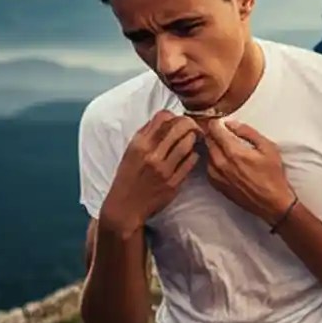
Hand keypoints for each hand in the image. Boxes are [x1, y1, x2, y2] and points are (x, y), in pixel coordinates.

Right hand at [101, 111, 201, 231]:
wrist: (126, 206)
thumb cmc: (129, 176)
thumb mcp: (131, 152)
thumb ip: (146, 135)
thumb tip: (164, 119)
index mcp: (139, 144)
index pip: (162, 117)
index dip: (173, 116)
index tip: (177, 120)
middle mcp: (152, 155)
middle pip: (178, 127)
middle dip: (189, 123)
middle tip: (193, 126)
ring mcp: (164, 169)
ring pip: (187, 143)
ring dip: (194, 137)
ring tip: (195, 137)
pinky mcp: (174, 182)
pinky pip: (190, 162)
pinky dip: (194, 154)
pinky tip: (193, 153)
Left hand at [202, 119, 295, 222]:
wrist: (272, 203)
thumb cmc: (273, 175)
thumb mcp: (268, 147)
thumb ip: (248, 132)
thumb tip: (231, 123)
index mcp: (233, 151)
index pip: (214, 130)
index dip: (216, 122)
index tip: (220, 121)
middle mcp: (221, 163)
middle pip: (208, 140)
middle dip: (214, 133)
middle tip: (222, 132)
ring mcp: (216, 175)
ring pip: (207, 153)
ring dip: (213, 147)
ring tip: (224, 147)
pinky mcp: (216, 185)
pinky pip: (208, 167)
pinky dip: (213, 160)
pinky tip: (224, 161)